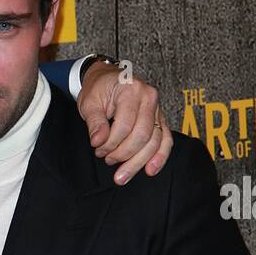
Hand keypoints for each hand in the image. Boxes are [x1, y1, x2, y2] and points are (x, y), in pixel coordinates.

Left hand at [77, 62, 172, 184]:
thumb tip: (98, 141)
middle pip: (142, 136)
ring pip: (155, 142)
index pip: (124, 126)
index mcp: (132, 90)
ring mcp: (157, 108)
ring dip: (138, 162)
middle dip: (123, 154)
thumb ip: (94, 122)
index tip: (98, 149)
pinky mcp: (160, 119)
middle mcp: (149, 98)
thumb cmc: (99, 89)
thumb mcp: (89, 102)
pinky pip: (165, 140)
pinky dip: (159, 157)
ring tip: (122, 175)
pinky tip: (150, 170)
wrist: (107, 79)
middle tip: (107, 160)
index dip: (110, 143)